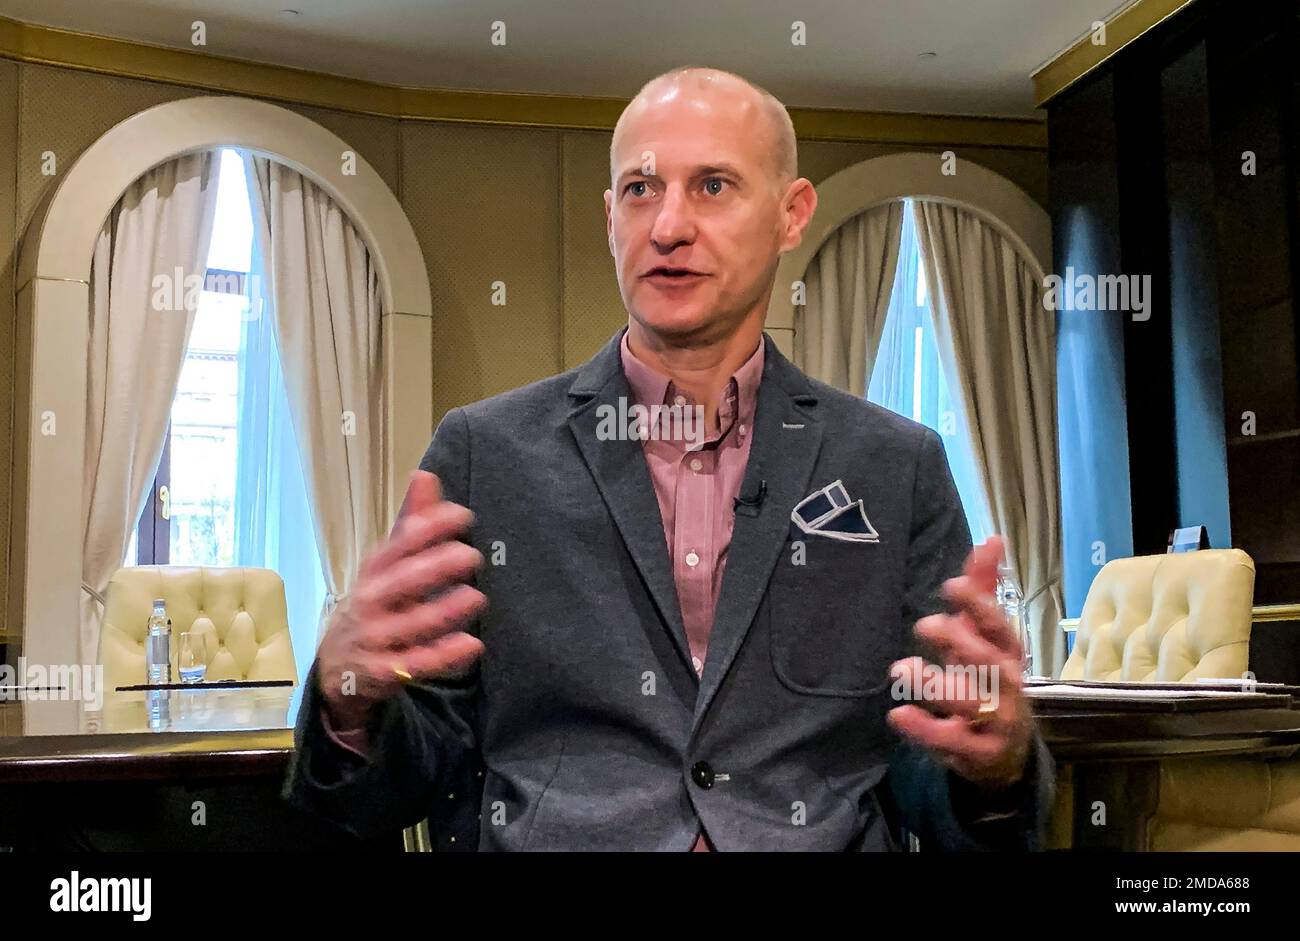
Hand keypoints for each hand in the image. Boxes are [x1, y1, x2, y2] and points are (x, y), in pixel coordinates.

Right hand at [317, 470, 487, 731]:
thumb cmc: (373, 605)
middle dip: (436, 567)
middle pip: (403, 582)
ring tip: (476, 598)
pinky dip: (443, 656)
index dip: (429, 528)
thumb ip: (410, 525)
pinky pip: (416, 665)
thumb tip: (425, 476)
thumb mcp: (384, 566)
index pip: (399, 545)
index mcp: (373, 571)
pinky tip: (471, 645)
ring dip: (444, 612)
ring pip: (412, 625)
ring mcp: (375, 639)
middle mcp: (370, 602)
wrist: (336, 669)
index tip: (462, 516)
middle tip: (471, 557)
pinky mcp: (384, 673)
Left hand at [886, 536, 1031, 791]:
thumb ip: (983, 590)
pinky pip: (953, 742)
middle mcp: (1008, 688)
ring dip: (935, 686)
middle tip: (925, 624)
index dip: (981, 607)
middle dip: (959, 643)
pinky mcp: (977, 754)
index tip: (952, 584)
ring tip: (900, 669)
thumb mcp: (983, 638)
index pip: (1002, 629)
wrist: (1004, 754)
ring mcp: (996, 723)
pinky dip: (925, 730)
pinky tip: (897, 714)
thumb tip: (992, 538)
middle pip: (989, 665)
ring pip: (971, 704)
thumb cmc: (986, 680)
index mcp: (1007, 656)